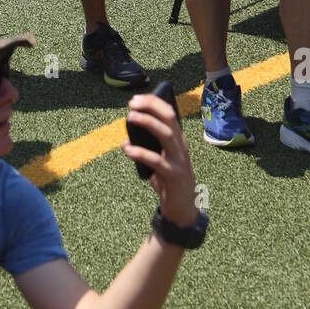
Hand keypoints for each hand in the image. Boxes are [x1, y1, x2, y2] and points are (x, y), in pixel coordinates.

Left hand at [122, 93, 196, 227]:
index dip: (154, 102)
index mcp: (178, 140)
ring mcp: (179, 161)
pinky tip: (127, 149)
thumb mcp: (159, 161)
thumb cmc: (169, 182)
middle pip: (169, 119)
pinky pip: (157, 162)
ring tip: (131, 118)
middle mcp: (181, 147)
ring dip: (148, 123)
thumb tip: (126, 139)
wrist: (183, 209)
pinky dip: (141, 153)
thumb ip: (147, 149)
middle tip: (132, 103)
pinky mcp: (174, 176)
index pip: (169, 113)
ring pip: (167, 135)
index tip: (136, 98)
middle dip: (151, 107)